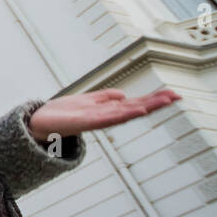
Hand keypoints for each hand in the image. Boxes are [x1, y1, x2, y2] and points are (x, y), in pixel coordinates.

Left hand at [27, 88, 180, 142]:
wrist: (39, 122)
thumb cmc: (62, 113)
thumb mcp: (88, 101)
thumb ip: (105, 98)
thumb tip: (124, 95)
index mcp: (107, 110)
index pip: (135, 103)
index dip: (154, 99)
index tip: (173, 94)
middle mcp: (106, 117)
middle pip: (135, 108)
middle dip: (155, 103)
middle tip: (177, 97)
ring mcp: (96, 120)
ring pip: (125, 113)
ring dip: (144, 107)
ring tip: (162, 102)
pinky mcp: (84, 122)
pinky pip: (106, 117)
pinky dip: (121, 113)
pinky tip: (134, 108)